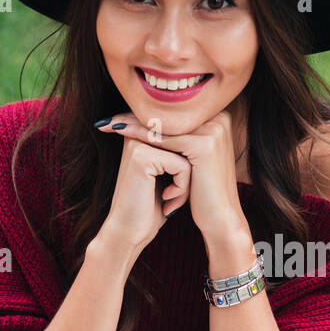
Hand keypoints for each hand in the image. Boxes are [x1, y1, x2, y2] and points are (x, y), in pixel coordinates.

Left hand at [95, 110, 248, 241]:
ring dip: (134, 124)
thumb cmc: (205, 191)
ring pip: (164, 125)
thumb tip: (155, 121)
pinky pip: (164, 139)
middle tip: (108, 120)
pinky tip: (120, 134)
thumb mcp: (193, 158)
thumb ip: (182, 137)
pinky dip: (140, 135)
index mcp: (219, 118)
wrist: (221, 217)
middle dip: (136, 116)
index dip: (146, 113)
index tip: (119, 117)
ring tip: (110, 125)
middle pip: (169, 116)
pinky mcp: (203, 145)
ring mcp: (214, 130)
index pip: (174, 112)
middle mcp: (220, 118)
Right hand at [97, 116, 192, 257]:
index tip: (172, 189)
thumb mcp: (168, 175)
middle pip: (187, 146)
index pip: (184, 140)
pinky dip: (181, 188)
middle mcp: (138, 134)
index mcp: (143, 134)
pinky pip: (182, 167)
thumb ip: (179, 152)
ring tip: (170, 199)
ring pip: (187, 155)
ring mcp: (138, 143)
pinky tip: (166, 201)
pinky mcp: (142, 157)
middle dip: (187, 175)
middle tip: (172, 197)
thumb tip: (206, 137)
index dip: (187, 168)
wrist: (129, 233)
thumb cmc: (150, 208)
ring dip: (185, 183)